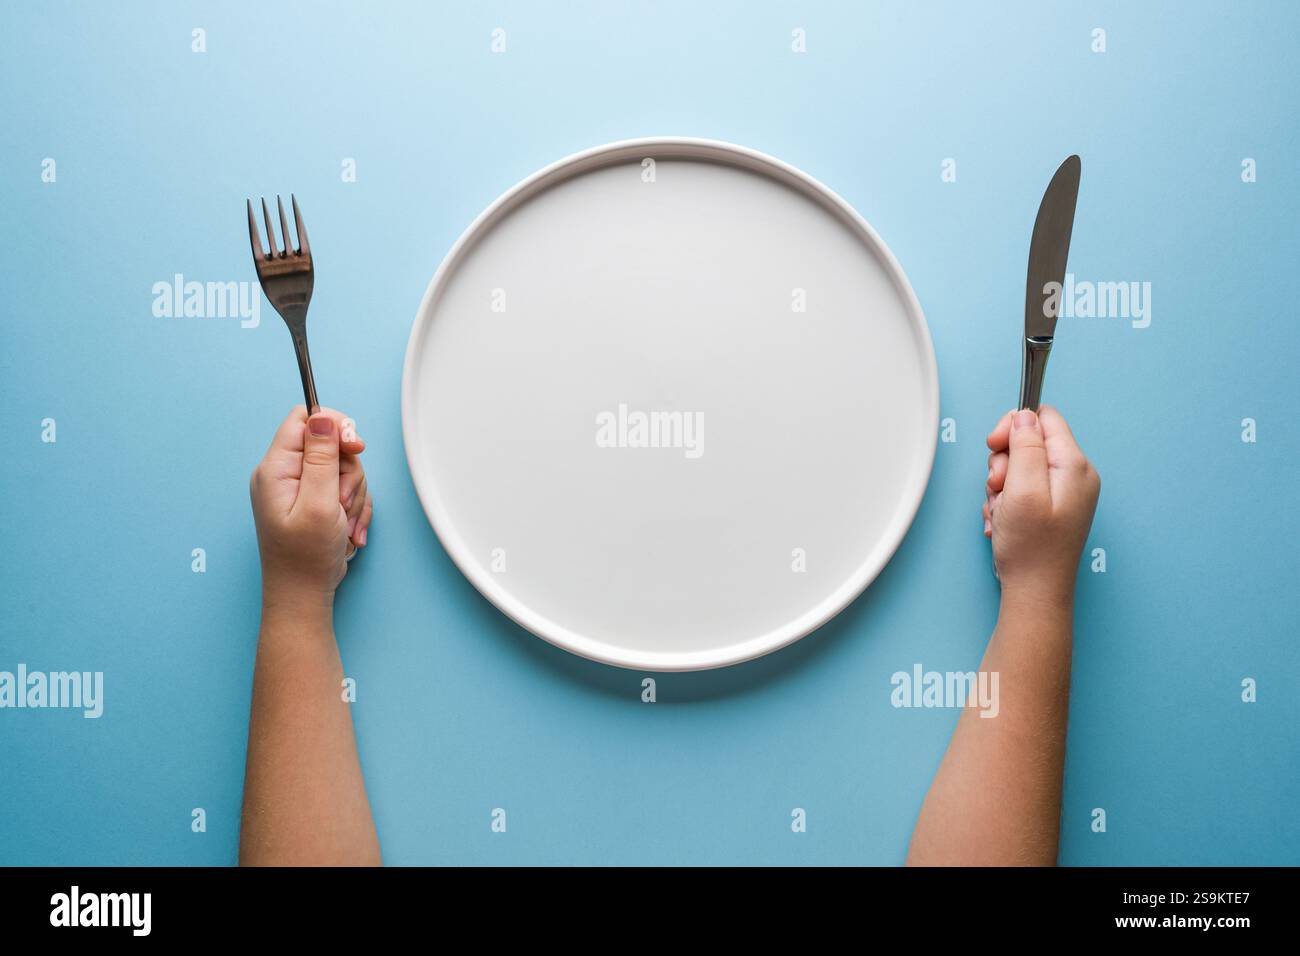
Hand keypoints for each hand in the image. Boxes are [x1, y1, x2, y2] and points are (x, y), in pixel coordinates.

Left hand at [250, 406, 373, 604]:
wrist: (302, 594)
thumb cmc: (305, 557)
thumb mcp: (319, 503)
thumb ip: (322, 457)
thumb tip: (323, 418)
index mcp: (276, 469)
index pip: (305, 419)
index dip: (335, 427)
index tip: (356, 446)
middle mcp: (284, 473)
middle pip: (331, 445)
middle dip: (349, 473)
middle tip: (342, 502)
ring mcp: (298, 488)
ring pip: (343, 468)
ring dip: (353, 494)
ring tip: (344, 523)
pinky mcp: (312, 500)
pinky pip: (344, 488)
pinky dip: (353, 507)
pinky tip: (348, 529)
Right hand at [982, 405, 1098, 599]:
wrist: (1035, 592)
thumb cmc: (1032, 549)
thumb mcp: (1023, 490)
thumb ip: (1025, 447)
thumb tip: (1023, 416)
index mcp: (1074, 466)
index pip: (1044, 418)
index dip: (1013, 426)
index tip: (995, 446)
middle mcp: (1073, 476)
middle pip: (1028, 442)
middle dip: (1003, 463)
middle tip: (999, 488)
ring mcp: (1062, 493)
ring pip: (1018, 467)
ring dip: (1000, 487)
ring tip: (1002, 512)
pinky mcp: (1049, 507)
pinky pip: (1019, 489)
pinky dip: (1005, 502)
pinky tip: (1004, 521)